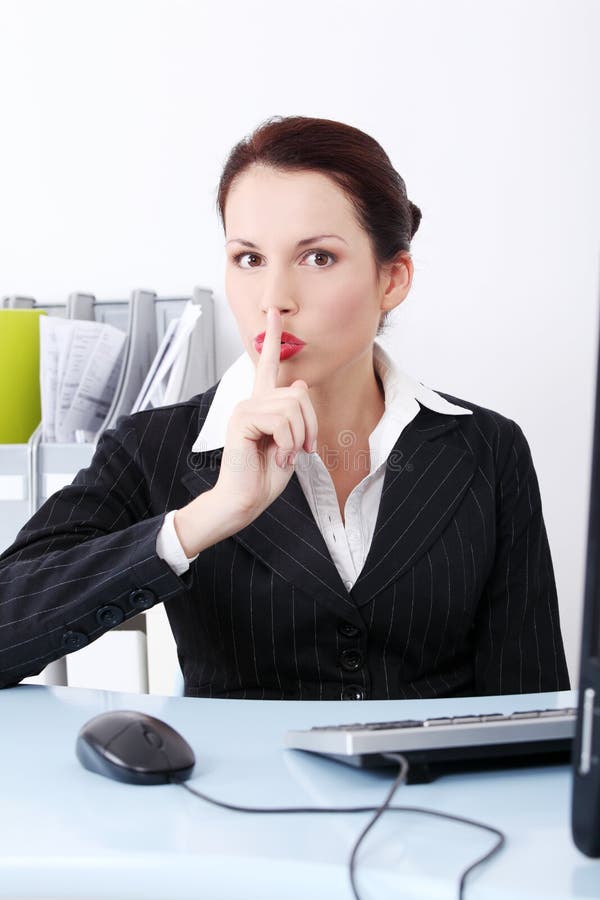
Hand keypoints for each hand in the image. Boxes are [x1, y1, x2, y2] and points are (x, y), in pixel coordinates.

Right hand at [211, 306, 317, 522]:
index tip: (273, 311)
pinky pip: (280, 421)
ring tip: (284, 454)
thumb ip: (295, 415)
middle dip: (309, 425)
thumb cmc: (265, 476)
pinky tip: (275, 456)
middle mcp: (252, 400)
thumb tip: (296, 384)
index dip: (272, 337)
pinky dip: (286, 443)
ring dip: (297, 438)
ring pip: (292, 408)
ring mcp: (244, 408)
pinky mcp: (241, 419)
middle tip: (301, 450)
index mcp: (263, 404)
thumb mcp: (291, 442)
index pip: (267, 364)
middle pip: (298, 394)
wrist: (245, 500)